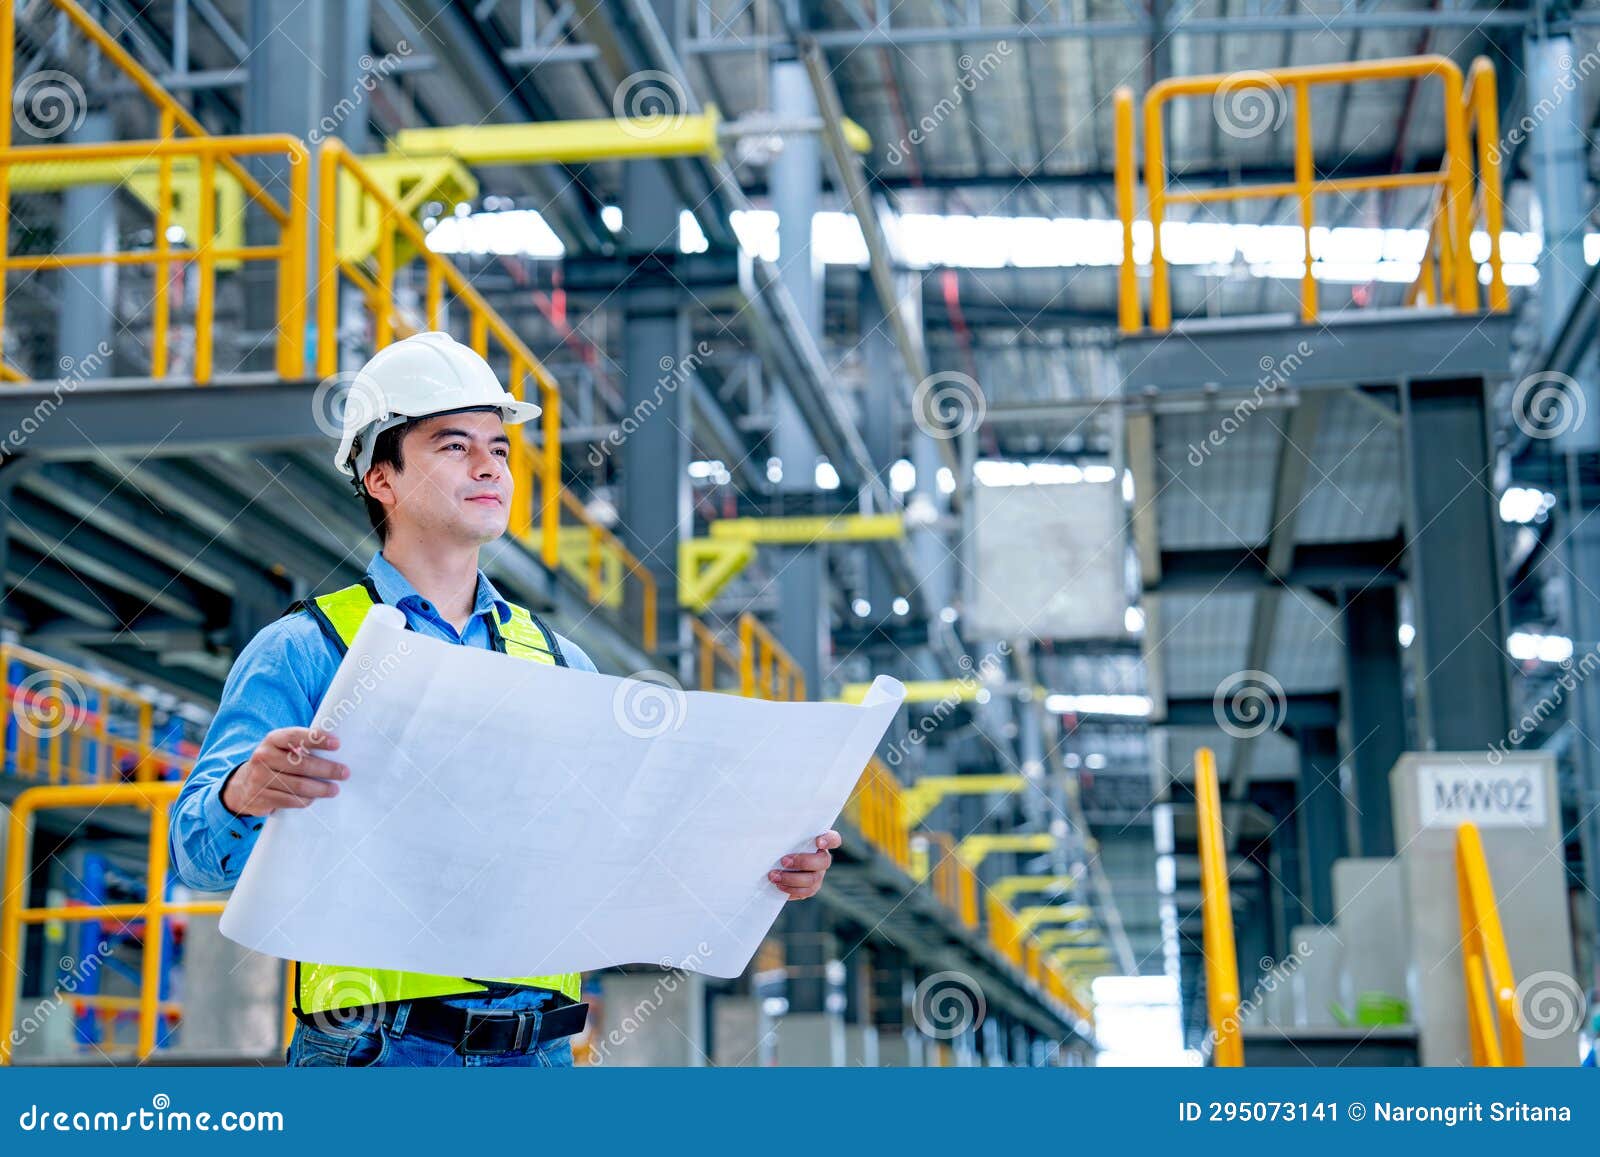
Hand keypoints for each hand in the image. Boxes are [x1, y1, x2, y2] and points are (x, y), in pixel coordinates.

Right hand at [220, 726, 348, 816]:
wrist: (243, 785)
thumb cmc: (274, 762)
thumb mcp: (282, 748)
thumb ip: (302, 746)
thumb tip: (335, 749)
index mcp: (272, 739)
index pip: (296, 736)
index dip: (318, 739)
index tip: (337, 744)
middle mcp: (263, 757)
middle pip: (302, 764)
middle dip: (327, 769)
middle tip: (344, 773)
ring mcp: (259, 778)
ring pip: (298, 786)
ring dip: (320, 789)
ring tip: (334, 790)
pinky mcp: (260, 798)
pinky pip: (289, 801)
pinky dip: (305, 800)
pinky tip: (314, 799)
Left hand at [768, 830, 840, 900]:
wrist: (777, 864)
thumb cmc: (782, 845)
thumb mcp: (785, 837)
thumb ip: (786, 834)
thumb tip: (773, 830)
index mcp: (821, 842)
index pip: (834, 839)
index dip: (829, 840)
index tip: (818, 842)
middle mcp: (823, 859)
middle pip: (823, 861)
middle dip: (803, 862)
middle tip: (783, 861)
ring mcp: (818, 875)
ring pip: (812, 879)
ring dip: (791, 879)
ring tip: (774, 876)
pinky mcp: (811, 888)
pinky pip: (805, 892)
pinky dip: (791, 889)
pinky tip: (779, 885)